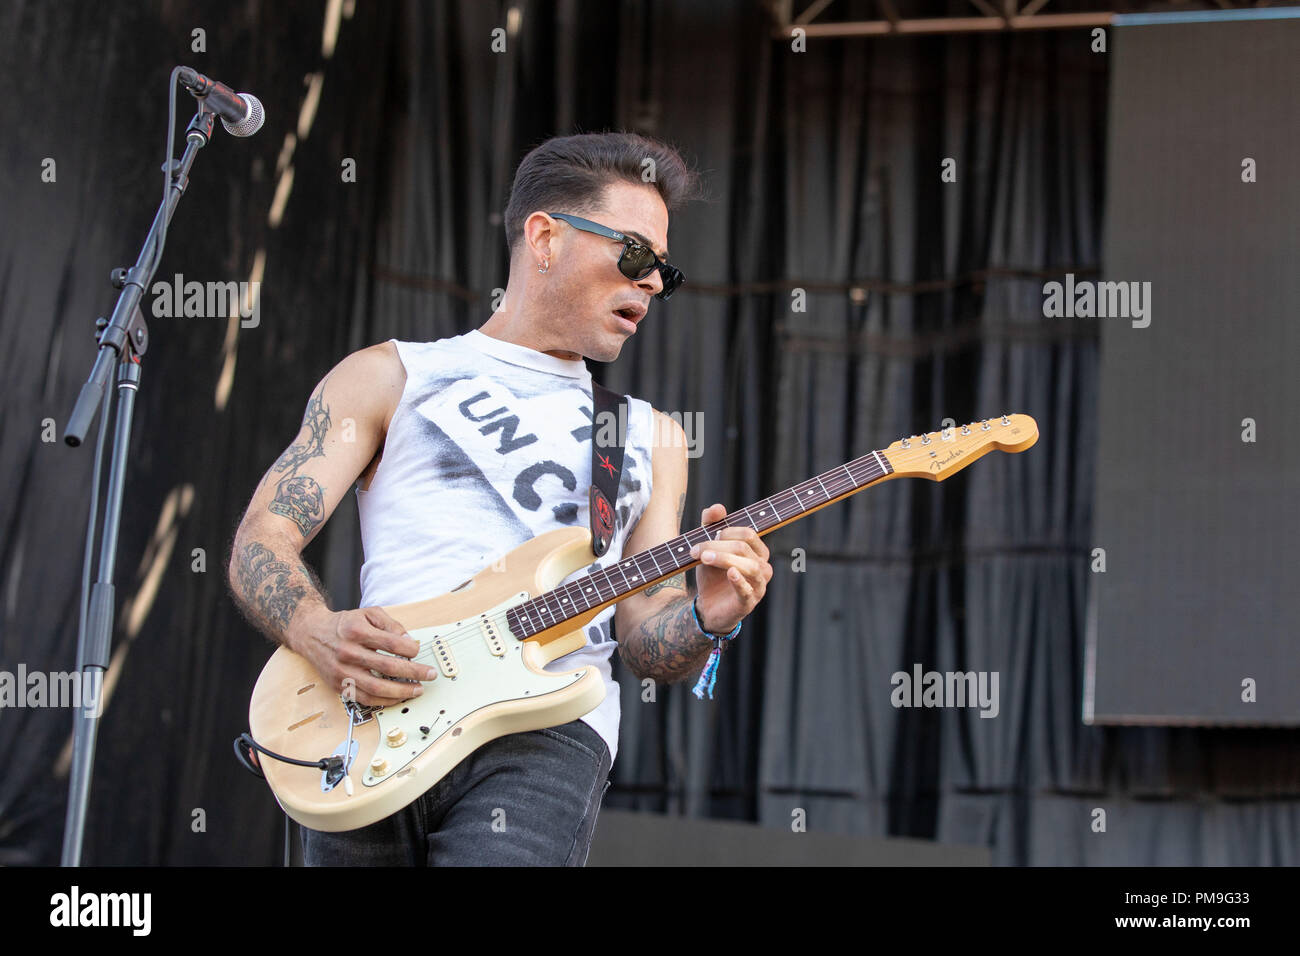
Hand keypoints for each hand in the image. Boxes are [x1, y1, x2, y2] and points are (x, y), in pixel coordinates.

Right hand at [290, 606, 435, 706]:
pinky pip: (365, 698)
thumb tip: (409, 641)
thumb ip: (390, 624)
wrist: (312, 634)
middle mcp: (348, 652)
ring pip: (376, 687)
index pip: (391, 643)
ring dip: (401, 691)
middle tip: (429, 674)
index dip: (409, 649)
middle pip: (387, 666)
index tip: (418, 651)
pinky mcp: (339, 685)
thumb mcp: (368, 614)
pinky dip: (384, 700)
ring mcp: (342, 671)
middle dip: (414, 672)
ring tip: (417, 690)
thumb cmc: (345, 624)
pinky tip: (398, 697)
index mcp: (356, 631)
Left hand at [689, 503, 772, 633]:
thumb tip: (718, 507)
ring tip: (704, 558)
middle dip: (717, 546)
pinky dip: (739, 580)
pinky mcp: (749, 602)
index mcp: (757, 551)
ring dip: (724, 559)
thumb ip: (711, 525)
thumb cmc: (713, 575)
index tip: (700, 538)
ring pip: (749, 567)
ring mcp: (758, 586)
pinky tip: (730, 572)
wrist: (708, 606)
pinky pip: (748, 590)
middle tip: (695, 550)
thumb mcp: (709, 547)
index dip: (724, 532)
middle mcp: (763, 567)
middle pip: (744, 548)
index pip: (748, 533)